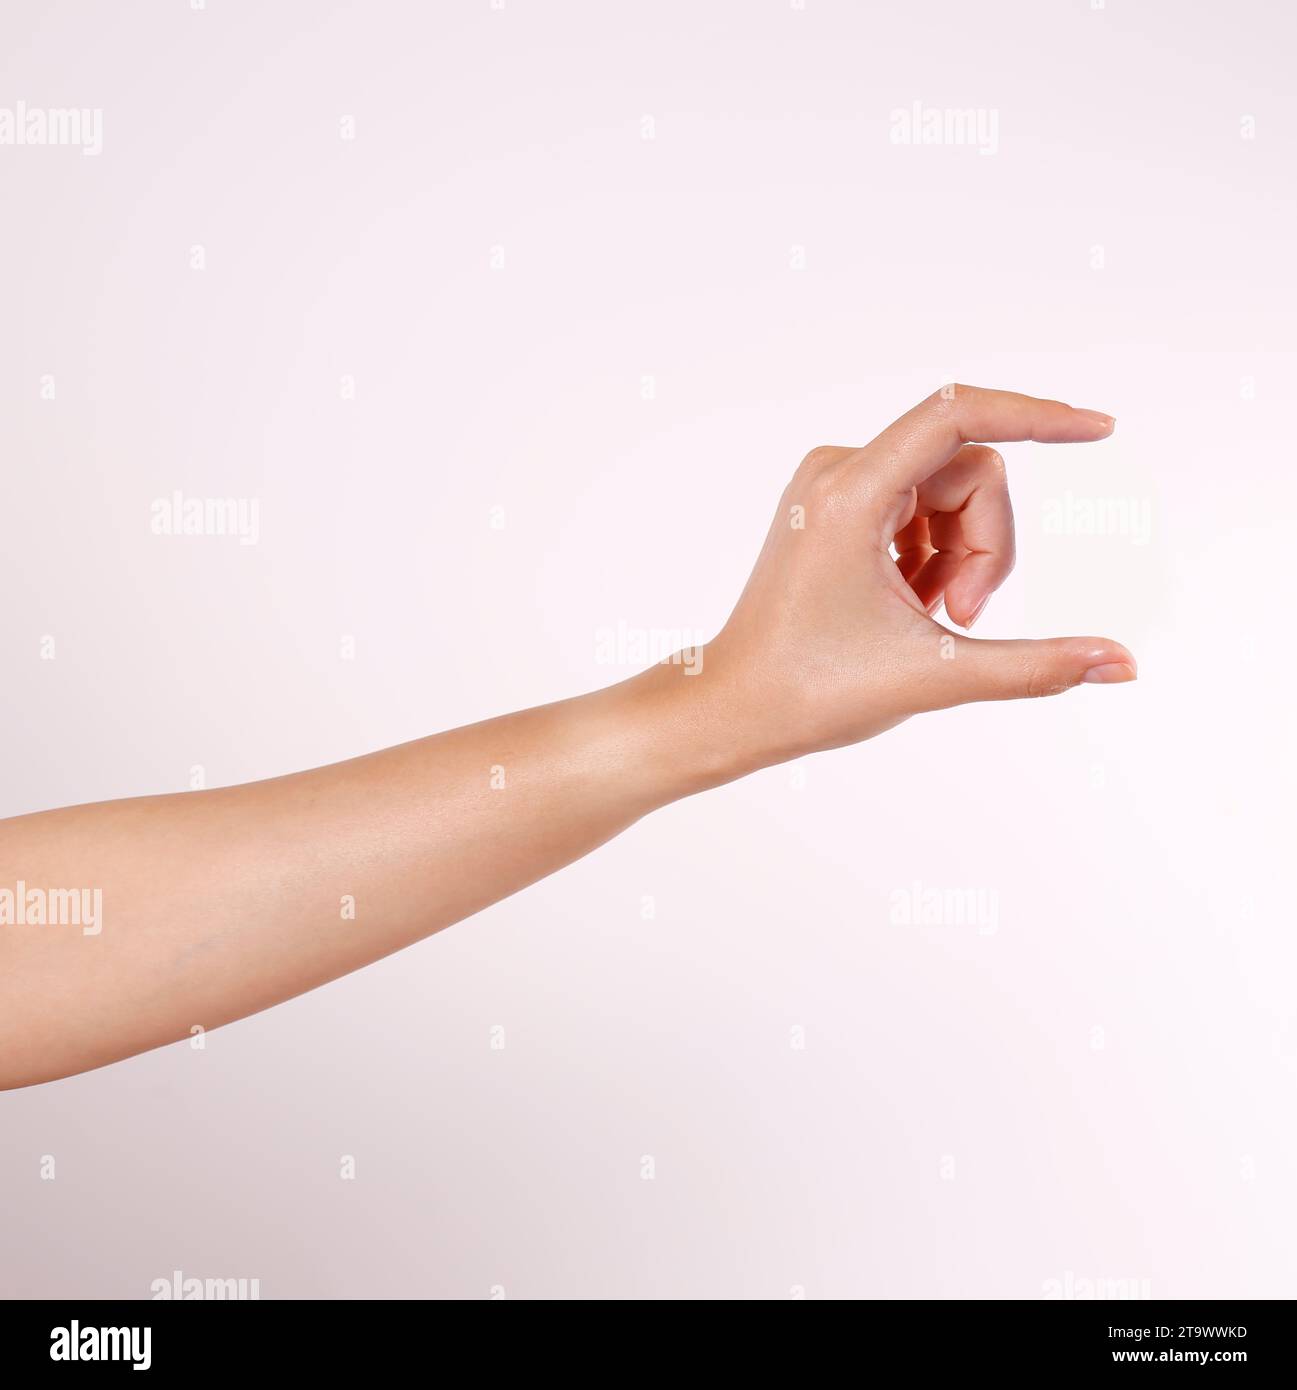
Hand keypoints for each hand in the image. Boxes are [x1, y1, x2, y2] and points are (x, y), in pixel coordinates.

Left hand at [701, 385, 1136, 768]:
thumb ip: (1036, 665)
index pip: (958, 416)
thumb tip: (1123, 665)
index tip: (1099, 431)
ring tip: (929, 620)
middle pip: (969, 470)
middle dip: (986, 545)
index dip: (1037, 415)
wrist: (734, 708)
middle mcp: (838, 472)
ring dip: (962, 557)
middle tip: (960, 618)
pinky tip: (910, 607)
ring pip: (951, 493)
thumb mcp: (935, 675)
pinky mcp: (838, 507)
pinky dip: (935, 558)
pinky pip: (921, 509)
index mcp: (850, 494)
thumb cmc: (810, 691)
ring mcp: (835, 487)